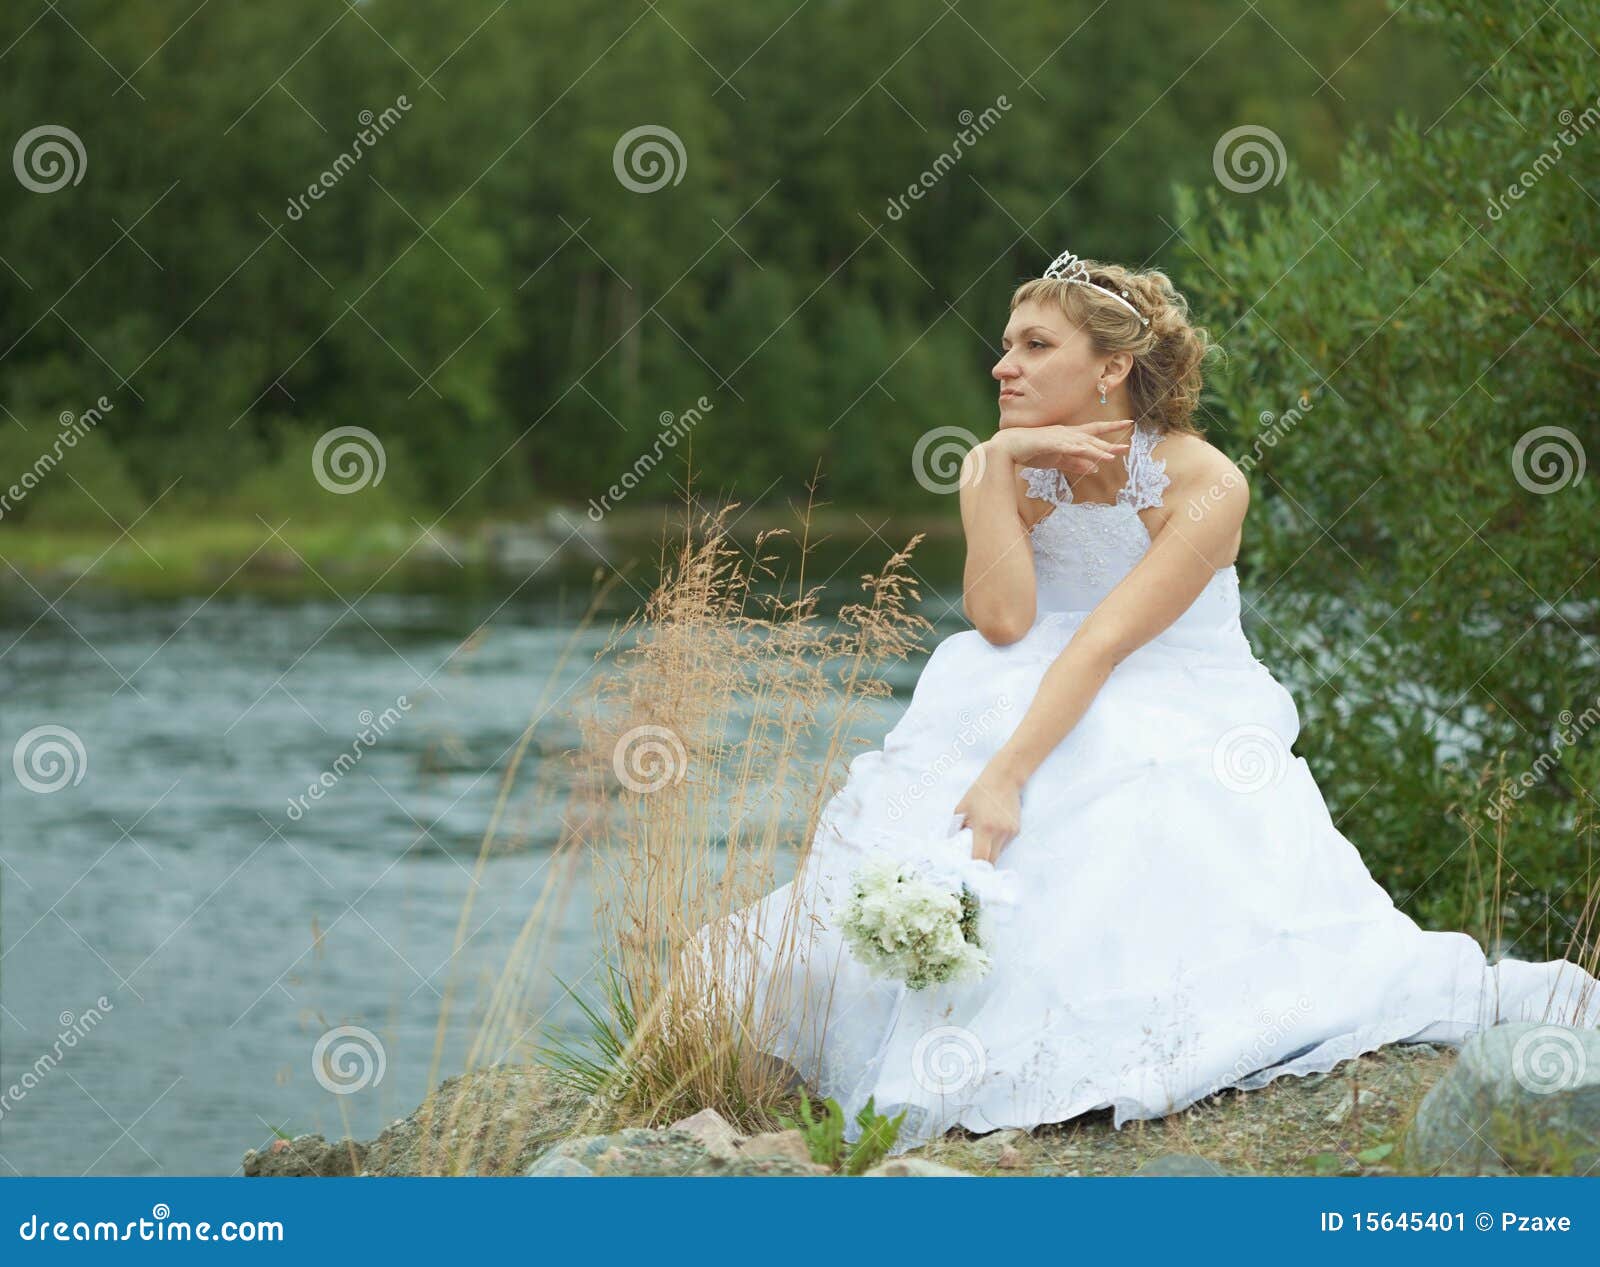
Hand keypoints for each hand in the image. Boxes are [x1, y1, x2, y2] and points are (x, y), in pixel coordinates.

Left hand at [953, 766, 1022, 862]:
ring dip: (989, 851)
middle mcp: (1000, 833)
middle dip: (981, 863)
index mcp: (984, 828)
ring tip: (982, 838)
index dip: (973, 866)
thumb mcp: (962, 809)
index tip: (966, 868)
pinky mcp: (1016, 830)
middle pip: (991, 860)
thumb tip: (952, 845)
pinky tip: (992, 829)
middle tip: (972, 858)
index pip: (980, 858)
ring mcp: (1010, 832)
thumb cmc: (979, 792)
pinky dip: (997, 842)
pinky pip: (1005, 843)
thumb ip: (956, 829)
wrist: (1004, 779)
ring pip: (999, 852)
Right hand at [990, 419, 1133, 476]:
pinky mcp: (1051, 443)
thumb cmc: (1031, 451)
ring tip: (1113, 456)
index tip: (1127, 424)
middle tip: (1128, 446)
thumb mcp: (1058, 460)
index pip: (1093, 430)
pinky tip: (1089, 454)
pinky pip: (1069, 448)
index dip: (1110, 428)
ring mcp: (1059, 437)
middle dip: (1110, 442)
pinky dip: (1080, 451)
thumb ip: (1076, 464)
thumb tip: (1095, 469)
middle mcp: (1067, 433)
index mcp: (1068, 436)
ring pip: (1083, 443)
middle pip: (1093, 437)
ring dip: (1098, 450)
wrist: (1009, 446)